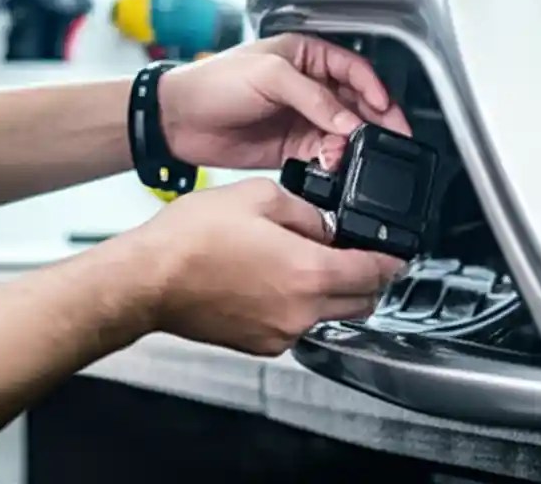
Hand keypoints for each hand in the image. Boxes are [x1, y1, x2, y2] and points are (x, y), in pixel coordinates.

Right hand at [130, 177, 405, 355]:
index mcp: (310, 272)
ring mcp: (280, 333)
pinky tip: (275, 280)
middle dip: (367, 279)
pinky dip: (300, 307)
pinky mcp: (259, 344)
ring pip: (330, 317)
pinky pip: (297, 326)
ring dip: (333, 294)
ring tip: (307, 262)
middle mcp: (301, 311)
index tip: (396, 253)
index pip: (376, 273)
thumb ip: (307, 211)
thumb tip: (327, 224)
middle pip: (362, 303)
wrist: (144, 280)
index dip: (392, 260)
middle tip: (356, 254)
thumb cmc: (189, 240)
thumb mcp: (260, 196)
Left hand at [157, 34, 411, 170]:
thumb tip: (349, 122)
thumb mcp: (268, 76)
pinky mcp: (293, 146)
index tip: (383, 109)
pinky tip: (331, 164)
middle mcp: (309, 86)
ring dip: (352, 144)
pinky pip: (325, 154)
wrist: (177, 119)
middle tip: (392, 139)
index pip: (354, 70)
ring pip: (344, 132)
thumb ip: (314, 98)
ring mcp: (302, 117)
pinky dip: (333, 161)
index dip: (374, 89)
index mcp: (307, 56)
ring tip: (349, 153)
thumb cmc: (212, 81)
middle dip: (375, 121)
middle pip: (357, 103)